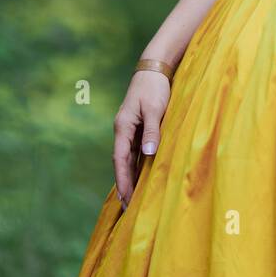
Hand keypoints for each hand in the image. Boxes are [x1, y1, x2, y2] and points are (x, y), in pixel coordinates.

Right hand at [113, 69, 171, 210]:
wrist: (153, 68)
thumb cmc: (154, 87)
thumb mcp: (155, 109)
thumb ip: (152, 131)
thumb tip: (149, 153)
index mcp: (123, 127)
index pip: (120, 159)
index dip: (123, 180)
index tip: (125, 198)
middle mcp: (123, 130)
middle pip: (122, 162)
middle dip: (124, 184)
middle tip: (128, 207)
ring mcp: (130, 129)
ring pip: (128, 158)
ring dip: (130, 177)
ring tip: (133, 198)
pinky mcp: (138, 127)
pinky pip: (135, 151)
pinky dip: (136, 165)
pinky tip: (140, 177)